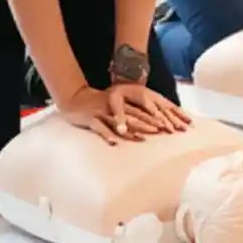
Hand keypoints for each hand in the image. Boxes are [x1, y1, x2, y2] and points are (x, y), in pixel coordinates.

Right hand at [60, 83, 189, 144]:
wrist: (74, 99)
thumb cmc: (96, 105)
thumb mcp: (114, 106)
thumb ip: (128, 114)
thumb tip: (146, 126)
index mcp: (122, 104)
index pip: (142, 111)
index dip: (155, 118)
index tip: (168, 125)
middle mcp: (115, 107)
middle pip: (135, 116)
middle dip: (149, 123)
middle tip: (163, 130)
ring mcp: (103, 112)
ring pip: (119, 122)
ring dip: (131, 129)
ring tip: (143, 137)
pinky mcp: (91, 119)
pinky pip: (100, 128)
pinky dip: (107, 135)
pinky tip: (114, 143)